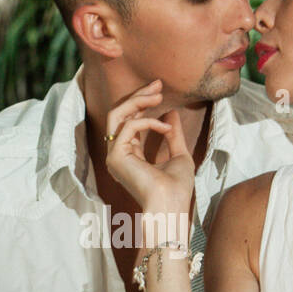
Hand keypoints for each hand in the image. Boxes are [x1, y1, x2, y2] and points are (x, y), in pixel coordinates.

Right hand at [103, 79, 194, 213]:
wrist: (172, 206)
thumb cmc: (177, 189)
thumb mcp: (179, 154)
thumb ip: (172, 134)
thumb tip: (171, 112)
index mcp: (130, 155)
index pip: (129, 120)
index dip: (142, 102)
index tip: (159, 90)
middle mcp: (118, 154)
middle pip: (119, 114)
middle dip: (138, 96)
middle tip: (158, 85)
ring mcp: (114, 156)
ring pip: (117, 115)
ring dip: (138, 101)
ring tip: (158, 95)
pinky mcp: (115, 157)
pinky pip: (128, 127)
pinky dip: (149, 122)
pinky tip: (166, 128)